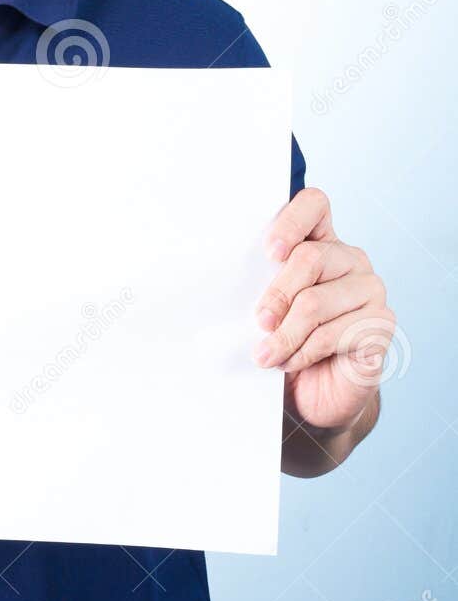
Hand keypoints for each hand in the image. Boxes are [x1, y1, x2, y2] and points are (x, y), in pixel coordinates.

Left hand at [253, 186, 394, 434]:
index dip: (290, 221)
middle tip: (259, 323)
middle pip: (310, 258)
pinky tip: (291, 363)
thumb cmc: (285, 343)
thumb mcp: (265, 311)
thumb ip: (256, 289)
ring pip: (316, 302)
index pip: (314, 205)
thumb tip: (220, 284)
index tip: (268, 252)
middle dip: (275, 295)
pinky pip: (333, 333)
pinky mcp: (380, 324)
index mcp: (320, 242)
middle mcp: (350, 259)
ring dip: (284, 335)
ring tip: (267, 355)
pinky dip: (303, 352)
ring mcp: (370, 289)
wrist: (314, 395)